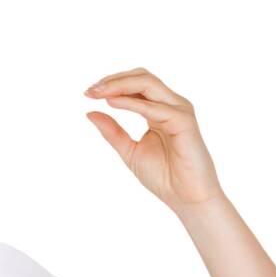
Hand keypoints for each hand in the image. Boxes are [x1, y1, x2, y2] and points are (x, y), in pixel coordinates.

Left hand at [83, 68, 222, 212]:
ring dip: (120, 86)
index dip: (112, 84)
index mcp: (160, 109)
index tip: (88, 92)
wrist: (187, 198)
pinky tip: (112, 103)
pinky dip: (132, 104)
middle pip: (142, 78)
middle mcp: (171, 105)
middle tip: (90, 90)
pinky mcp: (184, 121)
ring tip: (98, 92)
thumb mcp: (130, 151)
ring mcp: (180, 110)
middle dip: (114, 80)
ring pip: (148, 84)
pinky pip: (155, 108)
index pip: (136, 84)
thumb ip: (113, 132)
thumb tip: (90, 113)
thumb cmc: (164, 177)